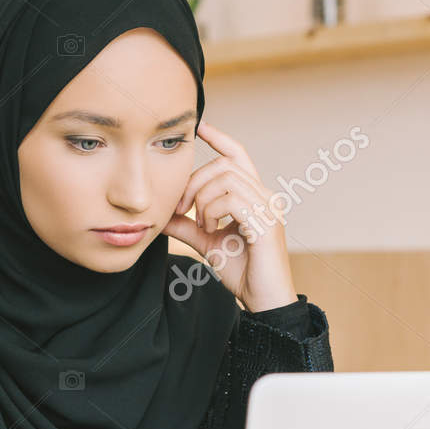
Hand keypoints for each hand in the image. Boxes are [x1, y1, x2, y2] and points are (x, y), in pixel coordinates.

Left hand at [163, 120, 297, 311]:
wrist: (263, 301)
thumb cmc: (242, 273)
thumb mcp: (207, 243)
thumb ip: (187, 226)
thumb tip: (161, 215)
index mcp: (254, 196)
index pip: (239, 155)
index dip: (220, 138)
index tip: (200, 127)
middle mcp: (266, 196)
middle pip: (225, 165)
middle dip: (195, 182)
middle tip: (181, 208)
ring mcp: (268, 208)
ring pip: (227, 179)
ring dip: (203, 199)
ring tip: (201, 223)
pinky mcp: (265, 223)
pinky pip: (232, 199)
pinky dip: (213, 211)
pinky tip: (210, 228)